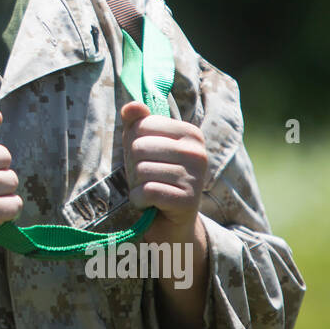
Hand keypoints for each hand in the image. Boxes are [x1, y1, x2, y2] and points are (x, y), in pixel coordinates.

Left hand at [120, 101, 207, 233]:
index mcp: (190, 133)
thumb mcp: (142, 146)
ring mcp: (195, 178)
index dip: (132, 144)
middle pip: (139, 147)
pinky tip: (150, 203)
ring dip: (136, 185)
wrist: (171, 222)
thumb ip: (135, 122)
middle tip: (146, 178)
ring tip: (150, 190)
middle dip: (133, 166)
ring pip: (141, 170)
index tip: (146, 158)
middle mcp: (198, 153)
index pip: (141, 126)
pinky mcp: (187, 201)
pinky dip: (139, 199)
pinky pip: (146, 192)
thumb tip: (132, 106)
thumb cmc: (155, 177)